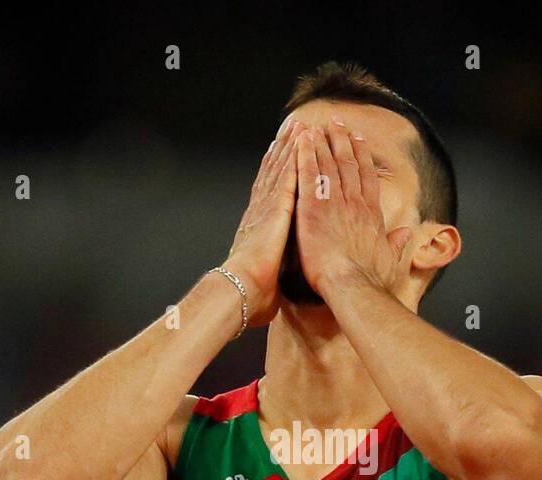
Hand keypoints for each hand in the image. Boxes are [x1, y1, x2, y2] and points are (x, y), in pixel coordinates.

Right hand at [222, 117, 302, 325]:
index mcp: (261, 227)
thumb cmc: (252, 293)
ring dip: (290, 145)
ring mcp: (268, 206)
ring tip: (299, 124)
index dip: (278, 172)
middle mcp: (262, 211)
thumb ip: (272, 269)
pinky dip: (293, 155)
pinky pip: (287, 175)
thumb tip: (274, 281)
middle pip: (276, 173)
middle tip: (294, 127)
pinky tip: (300, 140)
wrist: (241, 291)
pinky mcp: (275, 207)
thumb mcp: (267, 277)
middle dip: (285, 149)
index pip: (272, 193)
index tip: (285, 156)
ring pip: (281, 168)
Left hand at [293, 121, 412, 299]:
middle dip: (342, 141)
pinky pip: (308, 174)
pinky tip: (301, 140)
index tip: (358, 140)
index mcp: (370, 215)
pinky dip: (305, 155)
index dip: (362, 157)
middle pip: (348, 165)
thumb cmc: (370, 281)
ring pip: (329, 165)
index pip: (366, 178)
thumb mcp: (390, 261)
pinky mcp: (313, 208)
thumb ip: (396, 244)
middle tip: (337, 123)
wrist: (352, 287)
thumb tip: (406, 233)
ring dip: (323, 143)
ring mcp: (334, 203)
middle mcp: (354, 203)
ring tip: (318, 126)